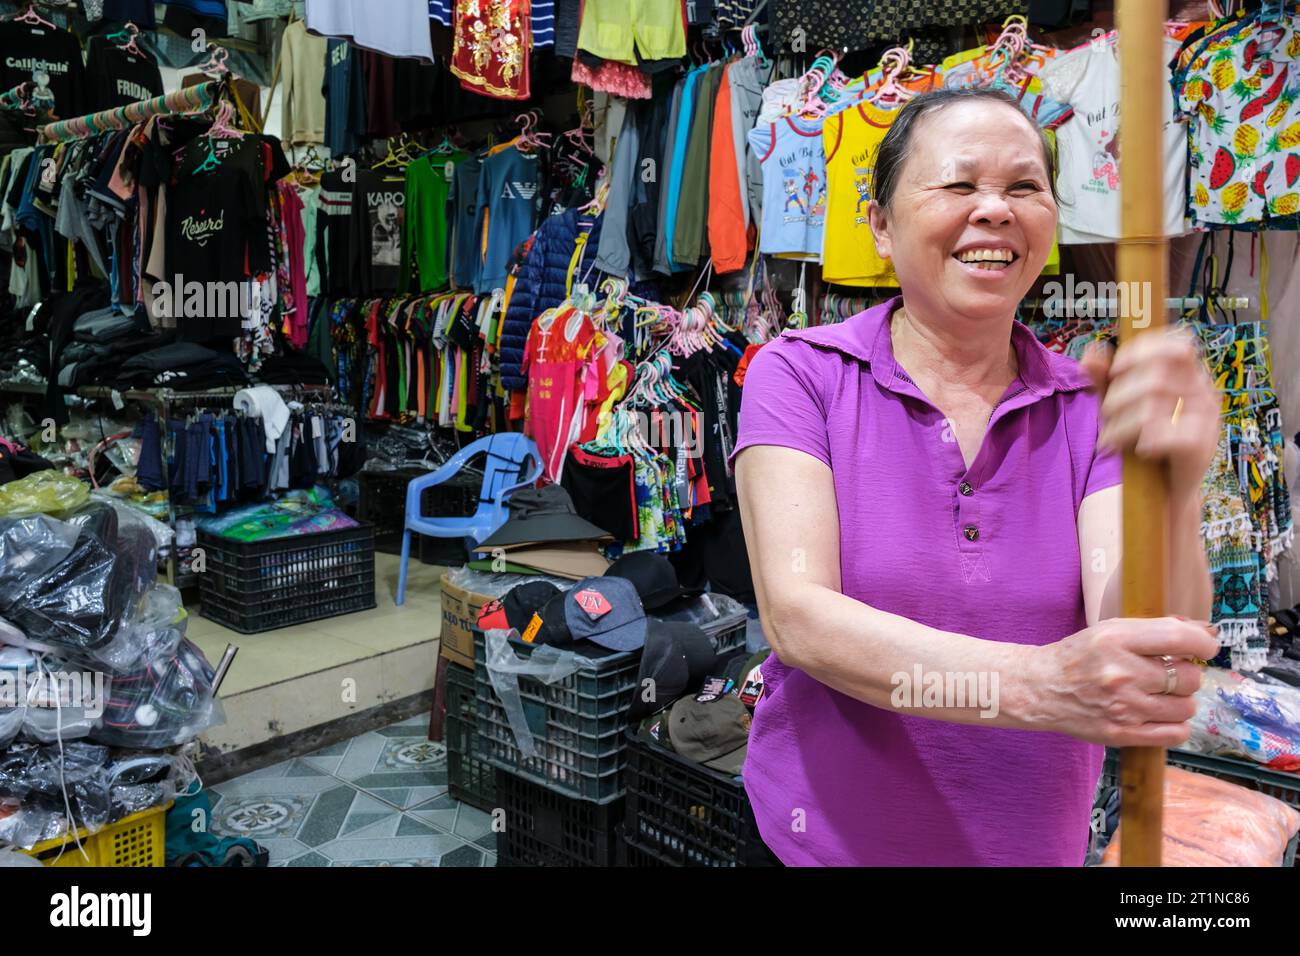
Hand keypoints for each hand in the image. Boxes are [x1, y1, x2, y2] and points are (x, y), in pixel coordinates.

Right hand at [1026, 617, 1220, 746]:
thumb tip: (1206, 633)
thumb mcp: (1111, 630)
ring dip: (1180, 700)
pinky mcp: (1121, 734)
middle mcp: (1121, 673)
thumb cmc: (1080, 656)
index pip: (1180, 639)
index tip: (1205, 648)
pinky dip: (1176, 724)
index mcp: (1116, 640)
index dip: (1204, 644)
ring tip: (1161, 695)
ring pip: (1186, 707)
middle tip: (1169, 673)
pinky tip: (1161, 714)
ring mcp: (1122, 707)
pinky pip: (1176, 733)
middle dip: (1187, 674)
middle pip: (1189, 677)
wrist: (1041, 688)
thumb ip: (1157, 630)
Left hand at [1080, 330, 1220, 497]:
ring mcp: (1206, 418)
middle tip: (1105, 416)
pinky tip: (1138, 449)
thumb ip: (1105, 378)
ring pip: (1153, 405)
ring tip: (1110, 439)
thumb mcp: (1119, 404)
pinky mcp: (1201, 446)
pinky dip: (1142, 441)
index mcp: (1189, 374)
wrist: (1163, 489)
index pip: (1178, 344)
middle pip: (1156, 375)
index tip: (1116, 369)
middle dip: (1119, 396)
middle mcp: (1203, 391)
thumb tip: (1092, 351)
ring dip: (1120, 424)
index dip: (1143, 351)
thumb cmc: (1143, 438)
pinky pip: (1166, 433)